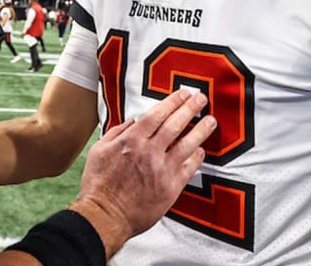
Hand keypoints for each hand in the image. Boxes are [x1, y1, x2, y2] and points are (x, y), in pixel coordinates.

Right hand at [70, 89, 214, 256]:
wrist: (105, 215)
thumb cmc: (99, 186)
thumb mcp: (98, 151)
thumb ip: (116, 133)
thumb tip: (132, 122)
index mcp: (132, 140)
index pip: (157, 114)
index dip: (172, 102)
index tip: (182, 94)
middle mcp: (150, 152)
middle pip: (175, 124)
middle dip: (190, 108)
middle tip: (201, 99)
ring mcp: (162, 170)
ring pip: (187, 144)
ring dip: (201, 130)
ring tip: (211, 121)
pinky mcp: (170, 188)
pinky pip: (188, 169)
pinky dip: (196, 158)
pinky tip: (200, 151)